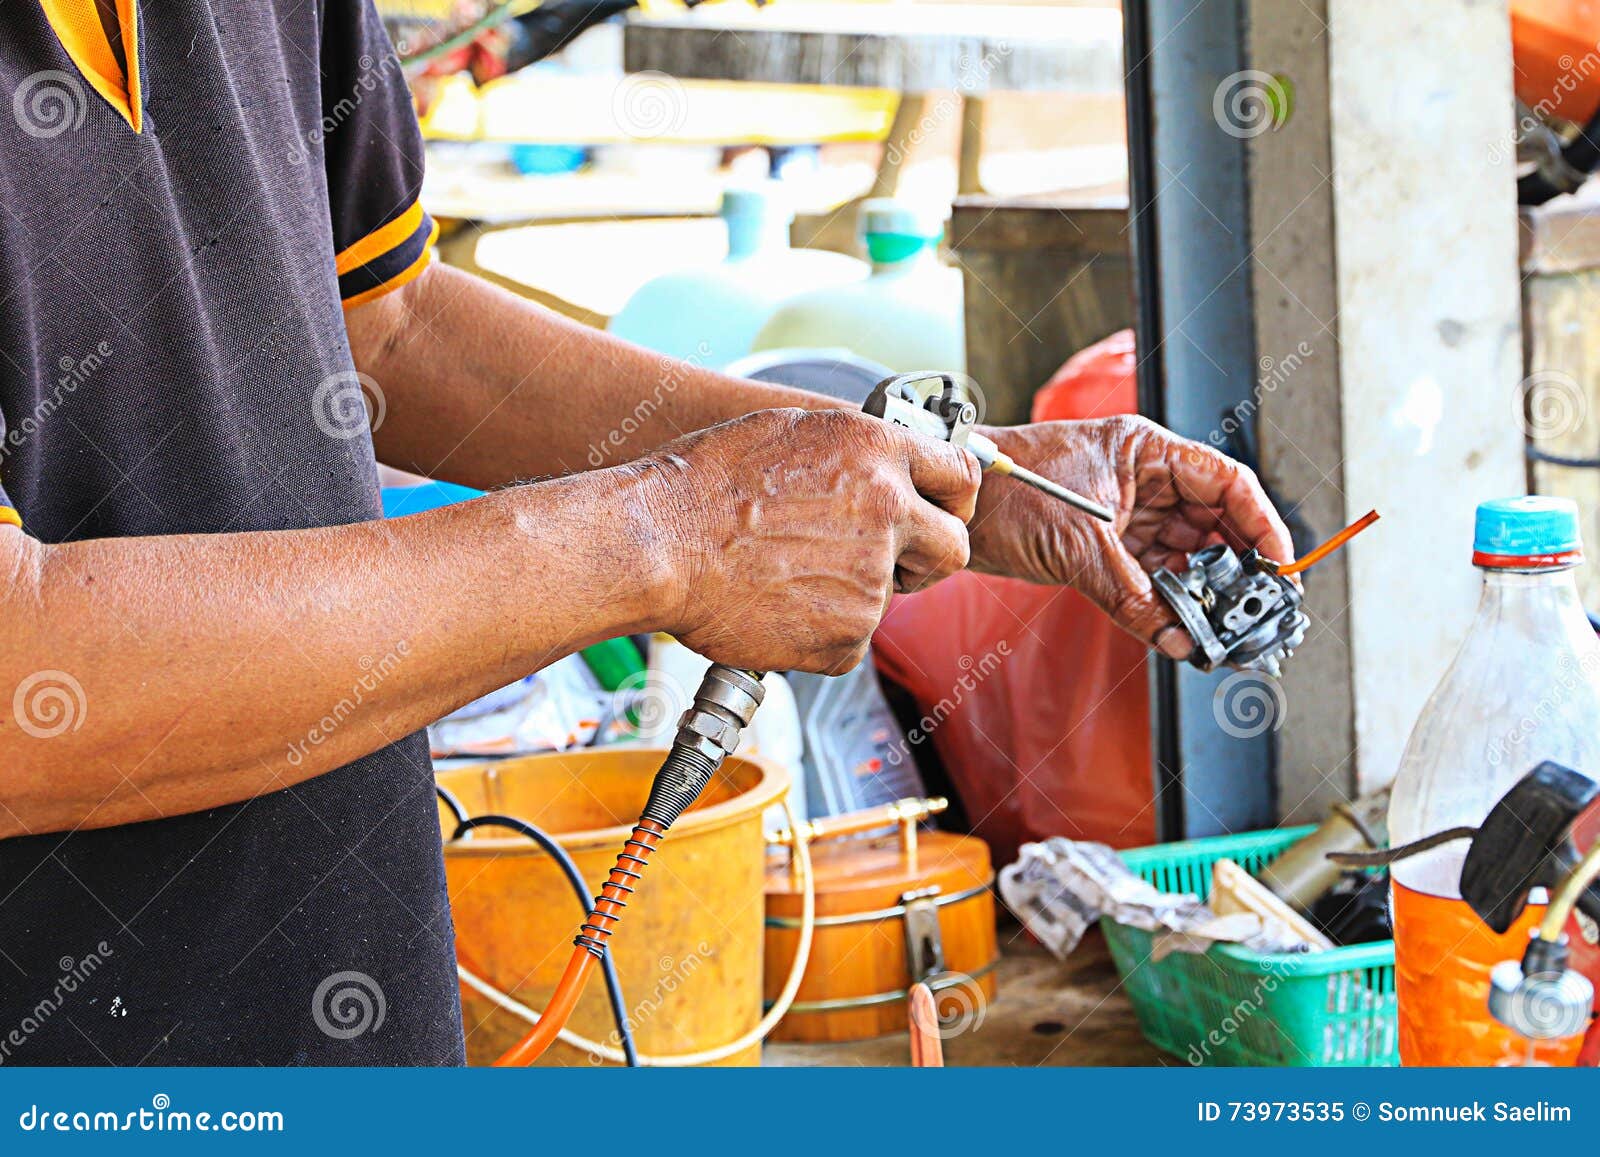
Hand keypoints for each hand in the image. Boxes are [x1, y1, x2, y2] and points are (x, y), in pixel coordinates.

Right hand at [632, 408, 980, 672]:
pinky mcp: (846, 638)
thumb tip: (882, 468)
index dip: (952, 500)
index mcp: (877, 452)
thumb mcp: (790, 432)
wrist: (656, 545)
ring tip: (785, 575)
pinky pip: (849, 640)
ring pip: (887, 597)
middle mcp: (887, 512)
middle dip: (927, 559)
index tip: (941, 513)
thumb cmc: (702, 485)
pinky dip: (818, 632)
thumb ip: (854, 452)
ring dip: (851, 593)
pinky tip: (774, 605)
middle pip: (953, 548)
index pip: (962, 475)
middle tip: (886, 562)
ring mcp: (871, 580)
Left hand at [966, 415, 1293, 658]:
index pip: (1227, 483)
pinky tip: (1183, 627)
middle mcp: (1143, 478)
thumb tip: (1178, 638)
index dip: (1262, 525)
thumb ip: (1132, 595)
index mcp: (1145, 451)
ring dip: (1202, 590)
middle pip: (1213, 522)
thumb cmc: (1002, 489)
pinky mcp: (1103, 545)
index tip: (1280, 567)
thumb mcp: (1076, 544)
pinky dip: (1167, 601)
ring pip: (1184, 553)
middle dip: (1236, 567)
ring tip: (1222, 627)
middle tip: (1256, 610)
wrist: (947, 507)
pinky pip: (1151, 575)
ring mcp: (1125, 512)